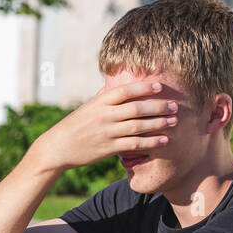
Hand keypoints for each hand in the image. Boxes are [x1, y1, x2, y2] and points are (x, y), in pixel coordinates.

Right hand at [28, 80, 176, 172]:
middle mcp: (104, 116)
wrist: (57, 147)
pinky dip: (150, 142)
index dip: (144, 87)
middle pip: (136, 109)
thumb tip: (117, 83)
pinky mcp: (108, 149)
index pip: (125, 91)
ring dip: (158, 124)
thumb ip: (104, 96)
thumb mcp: (88, 107)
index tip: (160, 86)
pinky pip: (134, 145)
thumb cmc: (75, 125)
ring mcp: (106, 133)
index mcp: (100, 102)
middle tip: (175, 105)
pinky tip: (164, 141)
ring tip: (173, 121)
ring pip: (137, 127)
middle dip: (158, 107)